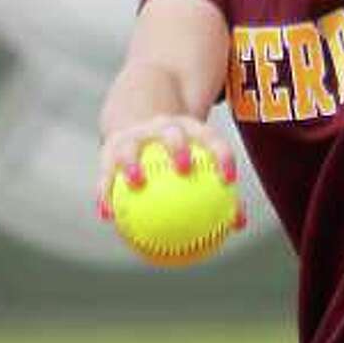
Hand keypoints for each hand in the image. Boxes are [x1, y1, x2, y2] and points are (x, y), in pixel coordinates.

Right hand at [96, 114, 236, 220]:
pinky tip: (107, 215)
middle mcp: (163, 127)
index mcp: (191, 129)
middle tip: (183, 168)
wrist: (140, 119)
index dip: (222, 156)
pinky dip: (105, 190)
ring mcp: (136, 134)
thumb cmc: (179, 152)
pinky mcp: (112, 145)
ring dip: (132, 162)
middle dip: (177, 147)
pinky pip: (106, 170)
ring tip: (135, 183)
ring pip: (132, 146)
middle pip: (172, 132)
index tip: (229, 179)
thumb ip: (217, 189)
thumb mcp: (198, 160)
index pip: (212, 138)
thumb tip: (238, 224)